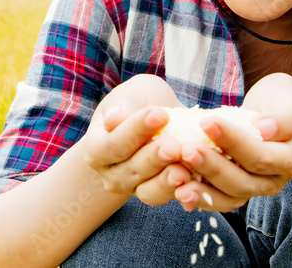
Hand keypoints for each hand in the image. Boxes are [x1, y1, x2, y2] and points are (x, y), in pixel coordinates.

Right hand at [80, 74, 193, 205]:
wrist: (160, 118)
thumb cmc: (141, 101)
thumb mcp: (133, 93)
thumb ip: (124, 104)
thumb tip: (113, 119)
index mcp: (96, 147)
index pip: (112, 144)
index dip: (135, 131)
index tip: (159, 114)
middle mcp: (110, 173)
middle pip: (130, 170)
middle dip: (154, 157)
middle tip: (174, 145)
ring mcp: (133, 187)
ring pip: (147, 191)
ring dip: (166, 181)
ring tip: (184, 170)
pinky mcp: (156, 195)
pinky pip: (167, 199)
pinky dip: (182, 193)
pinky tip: (195, 184)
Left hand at [172, 73, 291, 211]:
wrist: (277, 115)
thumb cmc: (282, 102)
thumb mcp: (291, 99)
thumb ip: (285, 116)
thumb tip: (264, 129)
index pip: (262, 155)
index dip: (234, 142)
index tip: (207, 122)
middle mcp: (276, 179)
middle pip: (244, 181)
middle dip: (213, 166)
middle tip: (186, 148)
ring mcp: (255, 188)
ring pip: (230, 196)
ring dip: (202, 187)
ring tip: (176, 175)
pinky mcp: (237, 191)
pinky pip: (219, 201)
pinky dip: (199, 198)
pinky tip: (178, 191)